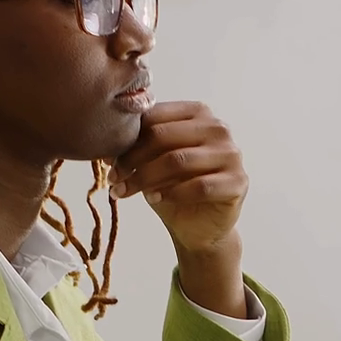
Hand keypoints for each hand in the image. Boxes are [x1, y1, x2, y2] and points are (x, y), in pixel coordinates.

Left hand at [111, 101, 247, 316]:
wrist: (199, 227)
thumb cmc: (174, 187)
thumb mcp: (151, 163)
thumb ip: (136, 146)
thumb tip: (102, 138)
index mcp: (197, 113)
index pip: (156, 117)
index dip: (128, 138)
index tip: (109, 161)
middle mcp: (218, 129)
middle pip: (164, 137)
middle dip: (133, 159)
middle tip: (113, 178)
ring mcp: (232, 154)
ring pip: (178, 161)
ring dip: (145, 178)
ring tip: (125, 191)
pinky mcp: (238, 182)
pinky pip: (199, 186)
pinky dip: (171, 193)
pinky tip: (154, 199)